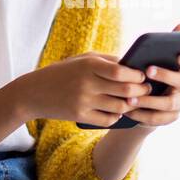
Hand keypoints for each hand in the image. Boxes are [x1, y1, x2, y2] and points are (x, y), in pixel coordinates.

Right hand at [14, 52, 151, 126]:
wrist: (33, 92)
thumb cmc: (62, 72)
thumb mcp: (82, 59)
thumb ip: (107, 60)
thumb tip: (133, 65)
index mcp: (89, 65)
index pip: (121, 71)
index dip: (137, 75)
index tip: (143, 76)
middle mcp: (87, 83)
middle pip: (125, 90)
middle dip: (141, 91)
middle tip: (146, 90)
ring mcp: (83, 101)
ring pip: (119, 107)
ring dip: (130, 105)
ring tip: (134, 101)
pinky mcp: (79, 116)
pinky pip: (107, 120)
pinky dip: (116, 117)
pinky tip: (118, 112)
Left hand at [124, 22, 179, 127]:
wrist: (141, 102)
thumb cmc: (148, 74)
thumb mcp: (153, 58)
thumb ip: (166, 44)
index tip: (179, 57)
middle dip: (166, 75)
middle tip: (148, 69)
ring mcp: (179, 103)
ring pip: (169, 103)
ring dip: (149, 100)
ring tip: (131, 98)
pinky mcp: (170, 118)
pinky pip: (157, 118)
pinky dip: (141, 114)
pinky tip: (128, 109)